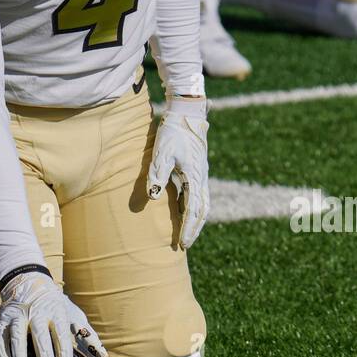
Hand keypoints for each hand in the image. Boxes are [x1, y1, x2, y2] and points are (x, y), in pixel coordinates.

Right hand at [0, 270, 107, 356]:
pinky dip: (3, 349)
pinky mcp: (4, 317)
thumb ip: (88, 336)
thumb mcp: (73, 315)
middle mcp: (38, 313)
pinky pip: (1, 335)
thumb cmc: (55, 304)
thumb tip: (104, 356)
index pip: (61, 336)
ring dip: (19, 356)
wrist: (28, 278)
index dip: (63, 355)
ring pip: (17, 336)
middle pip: (41, 338)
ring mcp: (19, 314)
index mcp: (57, 312)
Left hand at [148, 96, 208, 247]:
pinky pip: (198, 194)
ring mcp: (201, 173)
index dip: (188, 228)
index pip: (194, 210)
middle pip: (202, 210)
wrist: (186, 112)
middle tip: (185, 244)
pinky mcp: (197, 168)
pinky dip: (193, 207)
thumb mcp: (162, 152)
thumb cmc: (172, 131)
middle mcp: (202, 177)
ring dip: (195, 219)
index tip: (182, 243)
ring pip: (202, 203)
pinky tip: (184, 211)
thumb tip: (154, 197)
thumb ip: (158, 174)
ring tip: (186, 233)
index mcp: (196, 176)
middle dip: (194, 229)